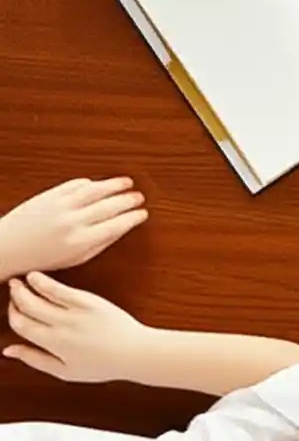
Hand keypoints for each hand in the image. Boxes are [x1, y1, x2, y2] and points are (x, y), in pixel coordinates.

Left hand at [0, 178, 147, 281]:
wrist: (7, 248)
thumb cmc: (41, 258)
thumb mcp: (75, 258)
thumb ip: (100, 243)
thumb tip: (122, 229)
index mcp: (81, 241)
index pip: (117, 224)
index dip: (133, 217)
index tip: (143, 214)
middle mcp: (73, 222)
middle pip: (110, 205)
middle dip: (128, 200)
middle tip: (139, 197)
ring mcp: (60, 206)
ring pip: (95, 190)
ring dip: (114, 185)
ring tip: (127, 182)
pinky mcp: (49, 196)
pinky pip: (74, 185)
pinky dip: (88, 183)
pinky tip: (98, 183)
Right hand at [4, 272, 151, 382]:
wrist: (135, 352)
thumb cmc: (102, 365)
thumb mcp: (64, 371)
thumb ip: (34, 359)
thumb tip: (7, 350)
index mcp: (53, 344)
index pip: (22, 326)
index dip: (12, 315)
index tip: (11, 309)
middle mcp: (62, 327)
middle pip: (28, 308)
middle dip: (15, 298)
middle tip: (12, 290)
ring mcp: (76, 312)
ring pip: (41, 296)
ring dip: (25, 288)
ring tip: (18, 282)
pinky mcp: (90, 302)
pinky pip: (61, 289)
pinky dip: (45, 282)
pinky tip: (35, 277)